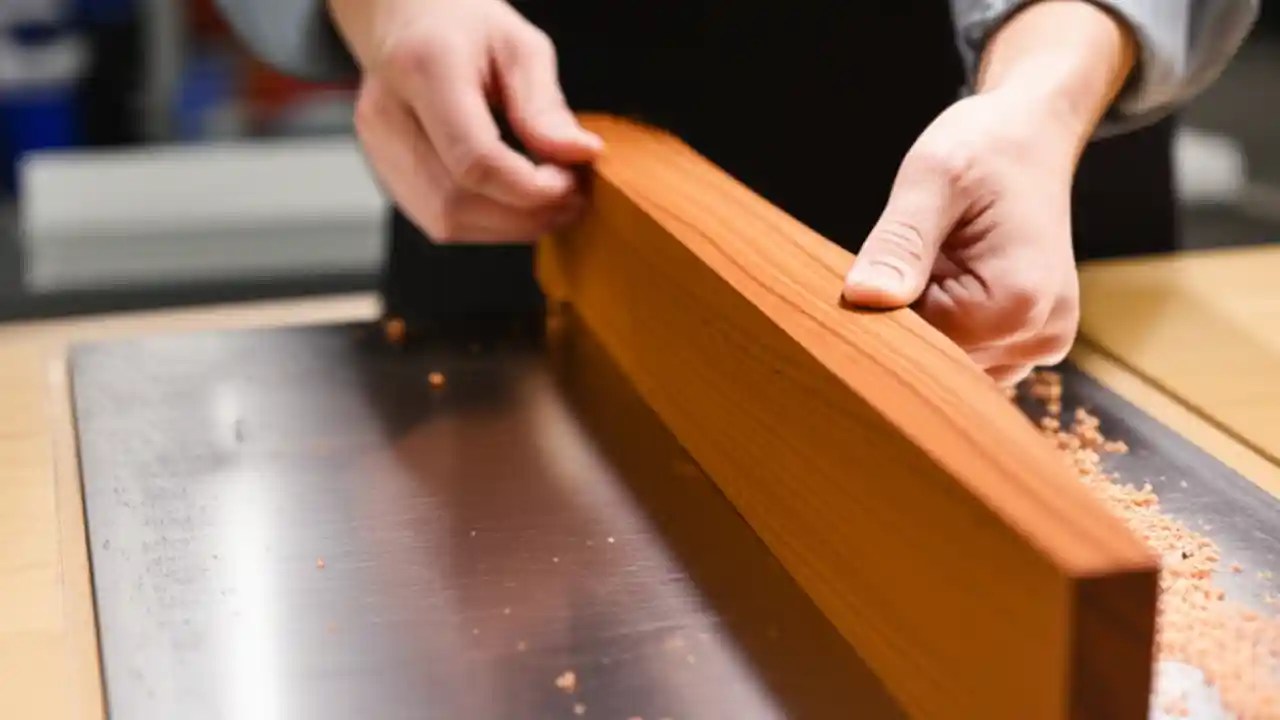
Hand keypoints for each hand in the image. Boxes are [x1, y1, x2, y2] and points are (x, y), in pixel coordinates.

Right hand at [331, 0, 600, 242]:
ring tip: (549, 203)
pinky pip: (437, 219)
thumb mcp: (519, 45)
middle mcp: (387, 115)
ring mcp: (377, 149)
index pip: (474, 159)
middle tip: (572, 199)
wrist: (404, 18)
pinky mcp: (384, 172)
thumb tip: (579, 155)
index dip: (530, 188)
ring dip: (509, 227)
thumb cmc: (462, 26)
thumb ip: (545, 105)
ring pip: (445, 221)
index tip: (571, 182)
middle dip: (526, 216)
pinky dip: (486, 222)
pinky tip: (515, 202)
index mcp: (423, 69)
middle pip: (457, 202)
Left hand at [841, 0, 1133, 386]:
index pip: (921, 343)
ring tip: (934, 262)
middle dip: (905, 319)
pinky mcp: (1027, 340)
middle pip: (937, 360)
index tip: (871, 270)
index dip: (884, 312)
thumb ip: (899, 243)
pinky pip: (967, 355)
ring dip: (925, 322)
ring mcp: (1037, 344)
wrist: (1031, 136)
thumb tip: (863, 298)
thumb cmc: (984, 146)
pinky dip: (945, 326)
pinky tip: (944, 280)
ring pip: (948, 362)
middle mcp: (1038, 334)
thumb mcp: (931, 178)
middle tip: (900, 260)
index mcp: (1019, 301)